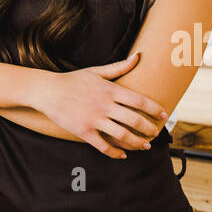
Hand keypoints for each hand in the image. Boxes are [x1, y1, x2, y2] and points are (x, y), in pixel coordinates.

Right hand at [33, 53, 168, 158]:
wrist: (48, 91)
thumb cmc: (72, 80)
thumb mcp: (96, 71)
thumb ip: (118, 67)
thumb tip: (137, 57)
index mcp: (109, 90)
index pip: (139, 100)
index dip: (154, 109)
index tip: (163, 115)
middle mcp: (104, 105)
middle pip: (134, 120)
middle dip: (149, 129)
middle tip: (155, 133)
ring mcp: (94, 119)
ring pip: (122, 136)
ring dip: (137, 143)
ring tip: (145, 145)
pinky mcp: (84, 131)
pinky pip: (103, 146)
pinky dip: (115, 153)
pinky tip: (122, 154)